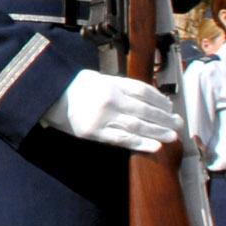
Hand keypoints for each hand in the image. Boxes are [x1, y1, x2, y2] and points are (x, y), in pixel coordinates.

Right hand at [38, 69, 183, 153]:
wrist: (47, 97)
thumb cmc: (74, 87)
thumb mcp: (98, 79)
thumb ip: (120, 87)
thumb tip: (148, 98)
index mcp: (111, 84)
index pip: (143, 91)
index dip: (160, 100)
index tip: (169, 107)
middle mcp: (109, 100)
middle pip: (145, 110)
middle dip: (164, 118)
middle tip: (178, 124)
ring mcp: (102, 118)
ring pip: (137, 126)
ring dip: (158, 132)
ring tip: (172, 137)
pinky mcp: (94, 133)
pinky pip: (122, 140)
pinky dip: (140, 143)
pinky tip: (155, 147)